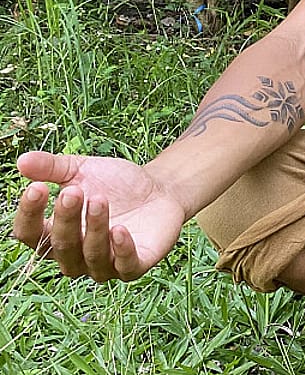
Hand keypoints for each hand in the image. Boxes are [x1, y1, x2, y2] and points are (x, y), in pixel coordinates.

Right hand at [12, 151, 185, 281]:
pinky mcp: (135, 266)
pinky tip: (120, 230)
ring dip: (93, 228)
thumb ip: (52, 167)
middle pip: (59, 245)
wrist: (161, 189)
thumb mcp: (82, 170)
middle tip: (73, 192)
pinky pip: (125, 266)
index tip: (37, 188)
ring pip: (91, 255)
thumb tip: (22, 160)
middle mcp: (75, 256)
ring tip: (99, 200)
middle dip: (65, 218)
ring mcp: (105, 265)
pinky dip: (121, 249)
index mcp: (55, 234)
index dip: (29, 214)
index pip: (30, 234)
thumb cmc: (116, 184)